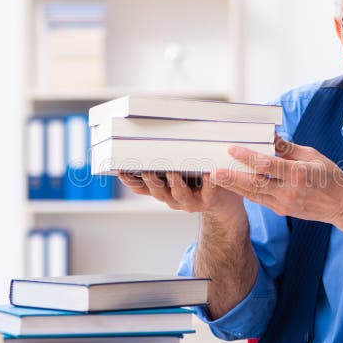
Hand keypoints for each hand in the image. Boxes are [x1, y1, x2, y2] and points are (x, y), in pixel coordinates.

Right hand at [117, 171, 243, 217]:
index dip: (130, 182)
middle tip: (146, 170)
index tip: (120, 170)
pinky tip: (208, 173)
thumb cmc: (197, 182)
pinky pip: (208, 192)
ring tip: (173, 171)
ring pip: (179, 194)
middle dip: (151, 181)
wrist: (223, 204)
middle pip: (157, 191)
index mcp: (162, 190)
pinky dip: (208, 183)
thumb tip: (152, 138)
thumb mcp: (178, 174)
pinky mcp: (208, 201)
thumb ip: (166, 163)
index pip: (141, 188)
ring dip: (175, 183)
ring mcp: (190, 201)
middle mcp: (172, 198)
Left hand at [211, 135, 342, 224]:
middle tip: (214, 171)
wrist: (341, 206)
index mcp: (299, 175)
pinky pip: (259, 200)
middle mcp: (289, 192)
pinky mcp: (281, 211)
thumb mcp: (311, 155)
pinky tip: (233, 184)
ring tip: (217, 178)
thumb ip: (287, 148)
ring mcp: (284, 204)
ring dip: (234, 186)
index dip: (248, 157)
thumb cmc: (329, 176)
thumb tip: (269, 135)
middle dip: (233, 178)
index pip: (268, 165)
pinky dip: (245, 191)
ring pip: (253, 195)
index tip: (232, 149)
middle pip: (255, 184)